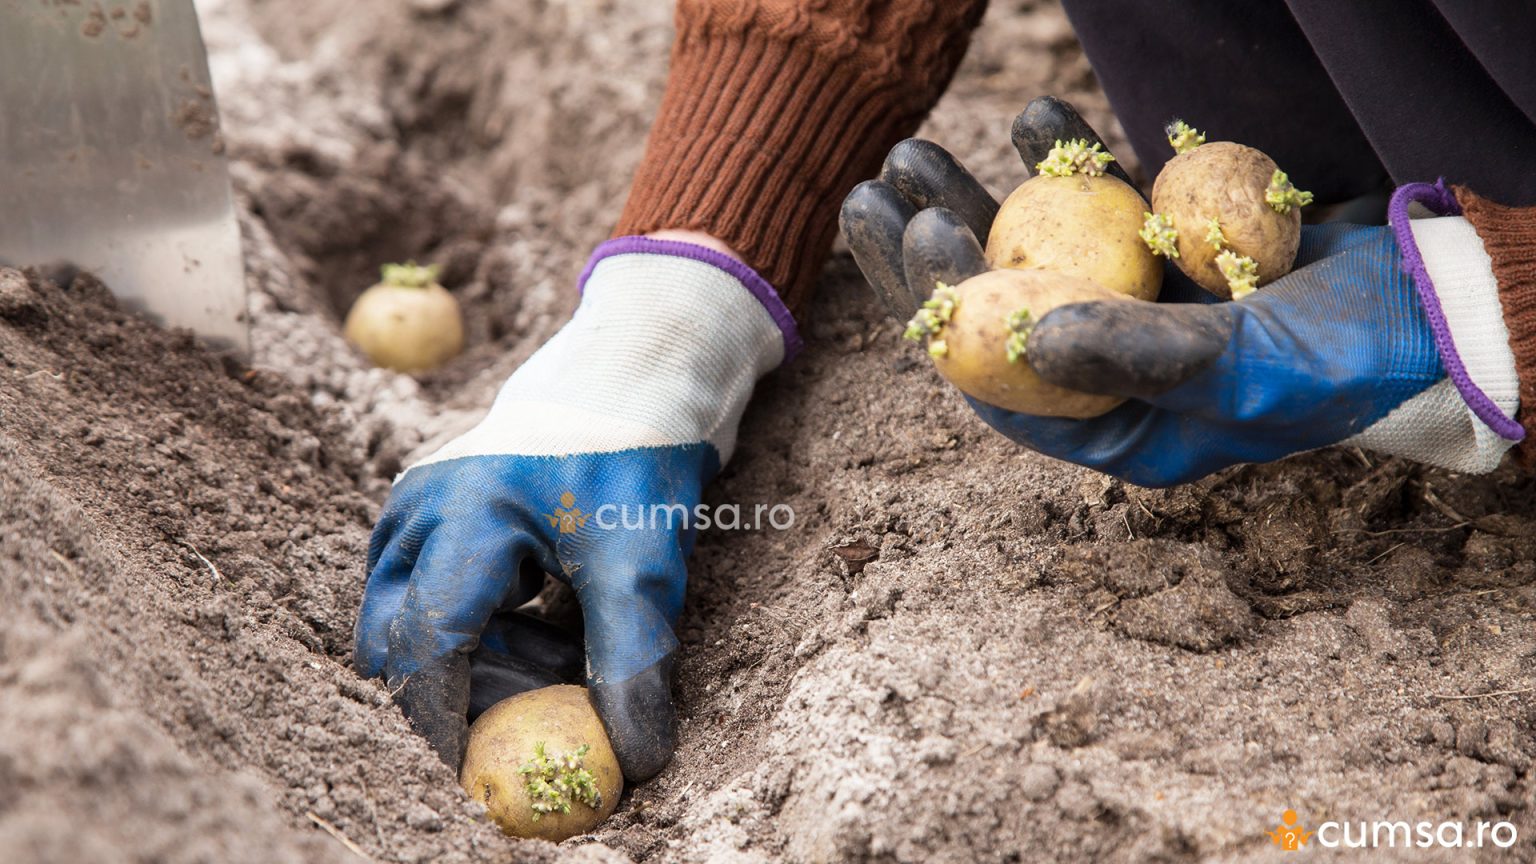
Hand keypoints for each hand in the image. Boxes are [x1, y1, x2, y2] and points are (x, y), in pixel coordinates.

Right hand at [356, 237, 794, 779]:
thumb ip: (633, 662)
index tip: (479, 773)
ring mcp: (414, 507)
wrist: (636, 377)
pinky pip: (429, 595)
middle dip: (461, 686)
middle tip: (541, 694)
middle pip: (400, 638)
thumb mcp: (645, 563)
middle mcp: (420, 510)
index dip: (444, 721)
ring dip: (474, 656)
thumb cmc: (638, 460)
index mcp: (464, 515)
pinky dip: (480, 626)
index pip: (426, 644)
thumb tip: (635, 759)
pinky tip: (545, 610)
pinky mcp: (427, 514)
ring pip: (411, 620)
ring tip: (558, 638)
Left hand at [841, 97, 1521, 485]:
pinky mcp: (1164, 254)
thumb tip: (1025, 336)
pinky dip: (1068, 163)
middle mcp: (1109, 374)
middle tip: (877, 189)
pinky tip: (1034, 120)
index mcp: (1113, 430)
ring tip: (918, 152)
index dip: (943, 308)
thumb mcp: (1242, 369)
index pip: (998, 376)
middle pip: (993, 310)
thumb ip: (1137, 355)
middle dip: (933, 249)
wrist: (1436, 312)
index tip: (911, 238)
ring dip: (977, 201)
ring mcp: (1133, 310)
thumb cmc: (1347, 363)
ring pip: (1031, 252)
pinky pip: (1099, 208)